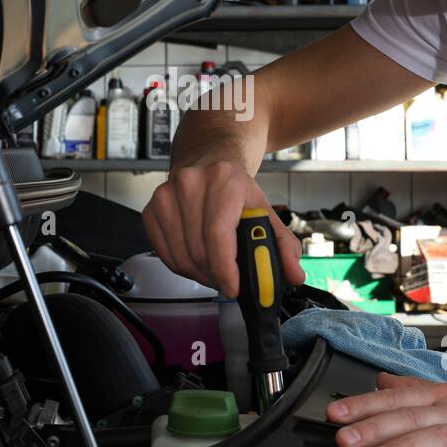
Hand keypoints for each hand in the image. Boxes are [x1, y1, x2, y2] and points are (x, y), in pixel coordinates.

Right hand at [142, 160, 304, 297]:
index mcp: (223, 180)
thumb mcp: (264, 209)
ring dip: (201, 274)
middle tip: (230, 282)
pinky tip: (197, 260)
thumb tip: (294, 274)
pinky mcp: (152, 209)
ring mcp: (166, 195)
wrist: (208, 159)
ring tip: (216, 270)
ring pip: (182, 257)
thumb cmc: (234, 187)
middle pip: (200, 251)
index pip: (218, 234)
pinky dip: (183, 267)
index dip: (225, 269)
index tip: (235, 288)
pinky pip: (165, 255)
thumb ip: (283, 244)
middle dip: (217, 276)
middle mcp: (190, 183)